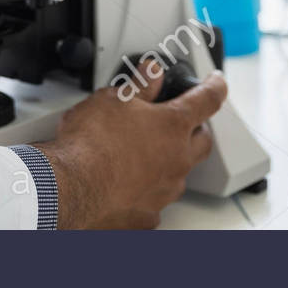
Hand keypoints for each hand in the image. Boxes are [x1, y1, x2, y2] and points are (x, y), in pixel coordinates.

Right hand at [34, 62, 226, 228]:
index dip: (214, 86)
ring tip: (143, 152)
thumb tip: (152, 72)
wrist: (71, 189)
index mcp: (173, 126)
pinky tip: (125, 183)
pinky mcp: (147, 215)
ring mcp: (164, 191)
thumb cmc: (90, 144)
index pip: (207, 100)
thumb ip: (139, 85)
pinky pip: (155, 200)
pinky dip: (145, 189)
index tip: (216, 82)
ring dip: (169, 161)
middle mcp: (177, 160)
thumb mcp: (113, 99)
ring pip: (179, 173)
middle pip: (202, 141)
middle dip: (197, 129)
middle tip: (184, 121)